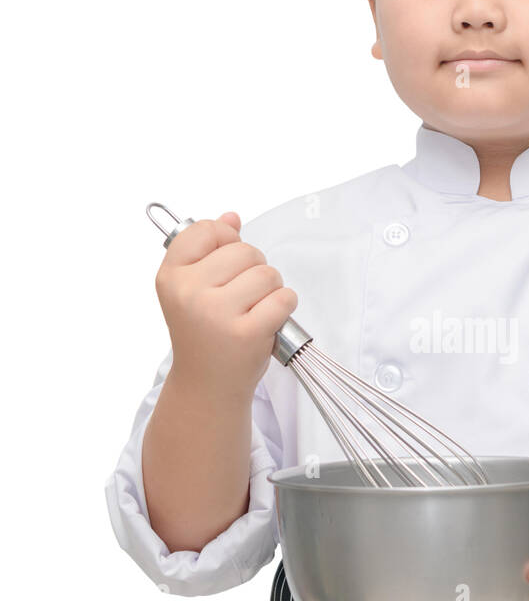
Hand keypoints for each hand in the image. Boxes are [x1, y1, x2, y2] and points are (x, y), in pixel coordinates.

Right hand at [154, 211, 297, 402]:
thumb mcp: (194, 289)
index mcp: (171, 276)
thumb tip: (232, 216)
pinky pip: (284, 298)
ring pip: (267, 273)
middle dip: (254, 268)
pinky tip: (268, 320)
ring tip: (254, 309)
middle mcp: (189, 293)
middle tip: (243, 295)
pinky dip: (284, 306)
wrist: (206, 384)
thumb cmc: (204, 332)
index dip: (226, 239)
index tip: (226, 262)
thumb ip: (211, 249)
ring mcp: (217, 313)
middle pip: (245, 250)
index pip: (206, 230)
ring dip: (271, 289)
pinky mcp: (246, 333)